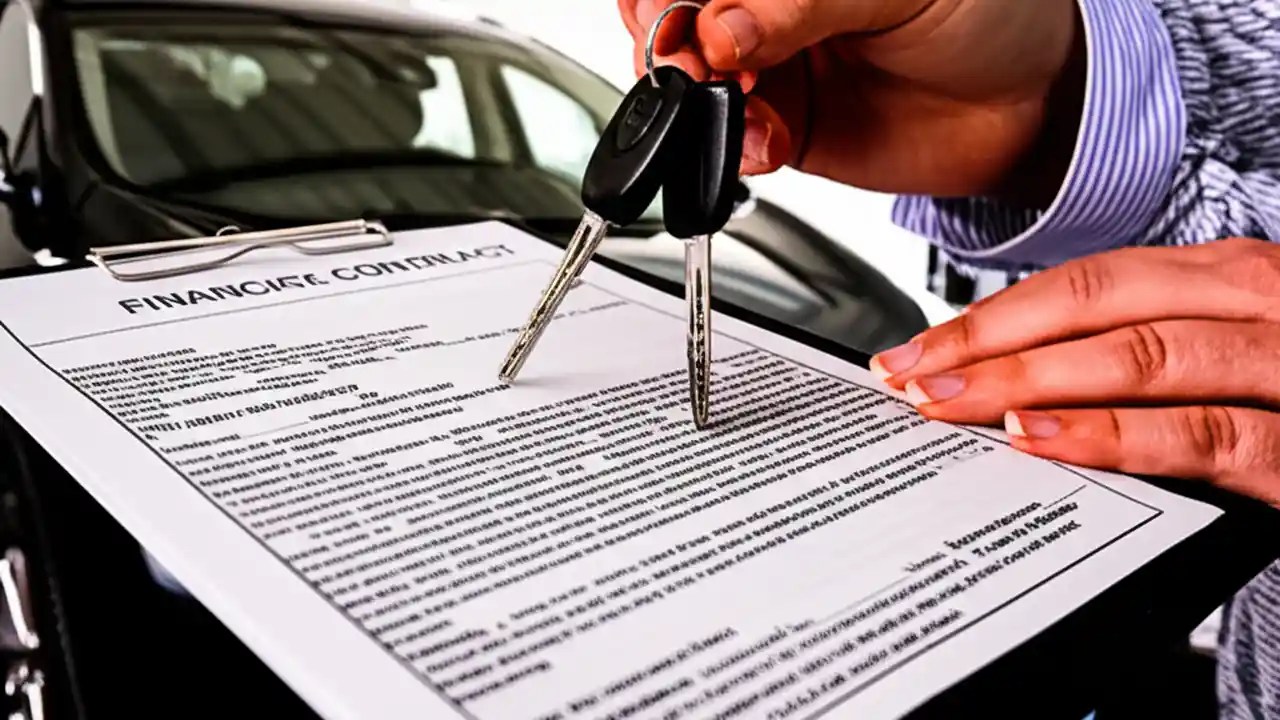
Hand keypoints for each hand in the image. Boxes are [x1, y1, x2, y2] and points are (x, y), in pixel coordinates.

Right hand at [617, 0, 1084, 203]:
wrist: (1033, 106)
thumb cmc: (989, 14)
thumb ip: (803, 7)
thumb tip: (722, 31)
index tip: (682, 17)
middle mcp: (767, 9)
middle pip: (675, 19)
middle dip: (668, 41)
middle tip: (692, 62)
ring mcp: (770, 71)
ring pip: (691, 86)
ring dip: (694, 101)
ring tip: (733, 101)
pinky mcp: (782, 132)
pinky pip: (732, 143)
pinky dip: (732, 148)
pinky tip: (761, 142)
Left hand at [869, 238, 1279, 505]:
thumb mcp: (1227, 348)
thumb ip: (1145, 349)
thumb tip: (1021, 376)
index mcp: (1232, 276)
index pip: (1089, 283)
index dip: (994, 314)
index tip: (919, 346)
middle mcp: (1262, 302)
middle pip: (1099, 306)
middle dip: (989, 341)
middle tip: (910, 373)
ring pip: (1143, 357)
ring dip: (1029, 383)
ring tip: (950, 404)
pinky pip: (1206, 435)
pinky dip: (1115, 437)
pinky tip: (1043, 443)